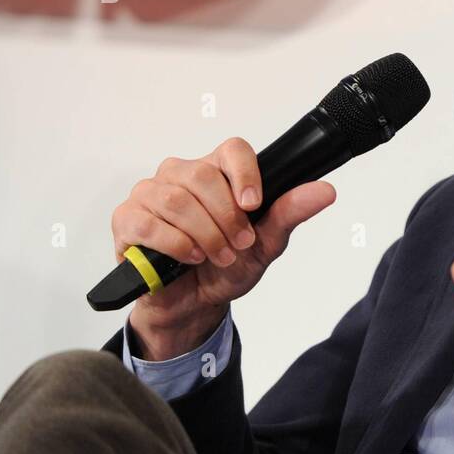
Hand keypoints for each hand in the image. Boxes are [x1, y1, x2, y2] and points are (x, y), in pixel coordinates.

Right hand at [113, 137, 335, 358]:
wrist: (194, 304)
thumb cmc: (227, 267)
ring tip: (215, 257)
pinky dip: (174, 244)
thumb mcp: (266, 244)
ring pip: (175, 199)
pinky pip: (147, 222)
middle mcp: (180, 175)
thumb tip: (325, 191)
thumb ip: (290, 214)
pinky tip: (189, 258)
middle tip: (237, 245)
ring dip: (203, 235)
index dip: (245, 174)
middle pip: (201, 175)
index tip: (254, 205)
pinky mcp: (127, 219)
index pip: (232, 149)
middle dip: (225, 217)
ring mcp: (150, 194)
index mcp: (216, 172)